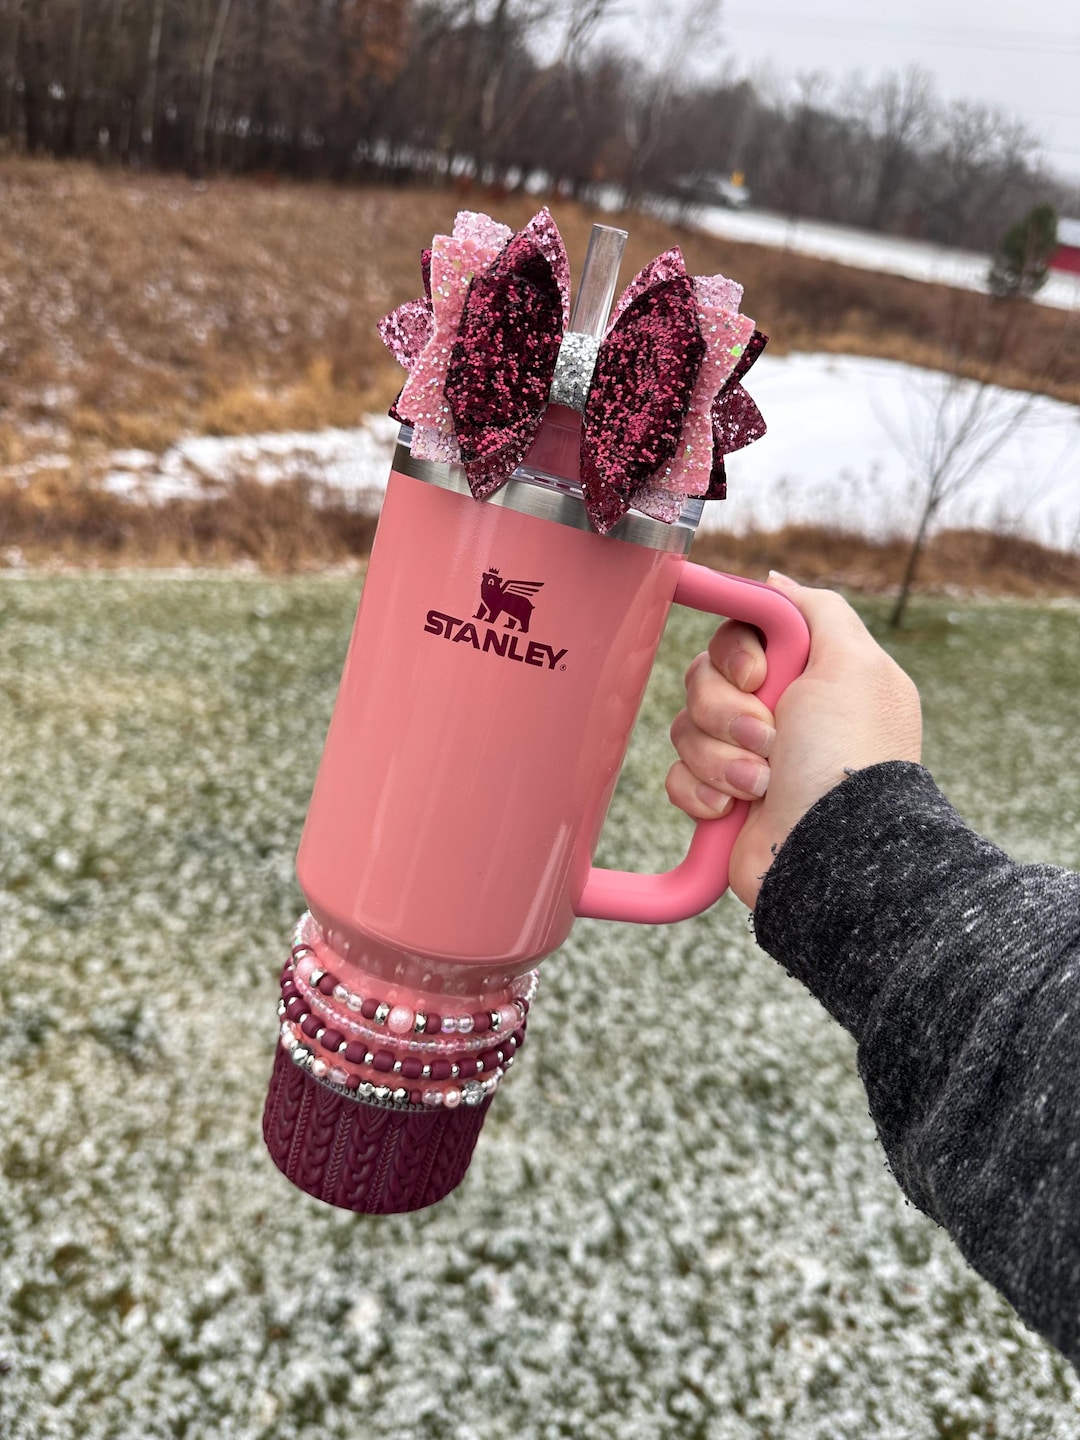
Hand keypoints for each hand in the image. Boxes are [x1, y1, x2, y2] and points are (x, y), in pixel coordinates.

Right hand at [666, 574, 922, 907]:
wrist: (832, 853)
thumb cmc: (849, 759)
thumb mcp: (855, 663)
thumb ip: (818, 610)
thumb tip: (775, 583)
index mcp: (808, 677)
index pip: (739, 636)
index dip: (736, 652)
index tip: (758, 675)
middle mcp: (777, 714)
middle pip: (702, 678)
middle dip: (727, 711)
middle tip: (769, 739)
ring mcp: (746, 759)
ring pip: (685, 727)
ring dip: (720, 756)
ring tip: (760, 785)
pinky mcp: (720, 801)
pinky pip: (677, 776)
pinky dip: (701, 792)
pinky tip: (732, 810)